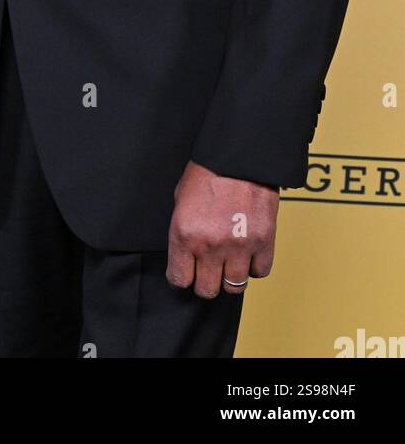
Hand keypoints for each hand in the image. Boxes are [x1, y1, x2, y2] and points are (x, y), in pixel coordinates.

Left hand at [167, 160, 278, 297]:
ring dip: (230, 276)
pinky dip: (254, 266)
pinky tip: (248, 252)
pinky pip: (260, 272)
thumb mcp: (181, 200)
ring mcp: (239, 246)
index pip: (179, 279)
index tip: (187, 271)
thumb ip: (183, 231)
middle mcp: (210, 245)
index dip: (182, 276)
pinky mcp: (264, 242)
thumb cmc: (208, 172)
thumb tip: (186, 254)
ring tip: (229, 261)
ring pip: (234, 287)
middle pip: (207, 289)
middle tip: (208, 268)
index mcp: (184, 234)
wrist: (240, 154)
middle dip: (206, 281)